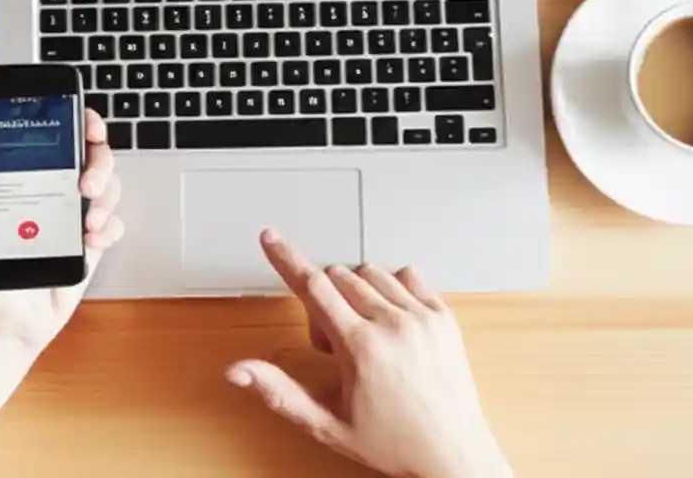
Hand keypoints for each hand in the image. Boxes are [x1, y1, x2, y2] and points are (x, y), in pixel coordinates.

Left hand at [0, 109, 123, 354]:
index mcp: (24, 174)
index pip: (57, 133)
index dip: (77, 119)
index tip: (82, 121)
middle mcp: (52, 189)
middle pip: (94, 155)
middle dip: (100, 160)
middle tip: (84, 182)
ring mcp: (73, 217)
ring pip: (110, 187)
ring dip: (107, 195)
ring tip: (85, 221)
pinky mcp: (88, 247)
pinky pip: (114, 225)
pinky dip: (110, 227)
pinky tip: (90, 239)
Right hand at [226, 231, 511, 477]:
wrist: (452, 454)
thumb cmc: (394, 443)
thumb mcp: (327, 424)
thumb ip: (279, 392)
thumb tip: (240, 373)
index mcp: (360, 348)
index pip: (312, 287)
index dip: (286, 259)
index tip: (272, 239)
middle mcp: (393, 325)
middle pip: (338, 279)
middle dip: (325, 303)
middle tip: (336, 346)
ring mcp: (422, 317)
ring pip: (370, 272)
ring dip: (356, 293)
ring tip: (366, 336)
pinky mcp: (443, 316)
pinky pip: (408, 274)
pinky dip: (391, 288)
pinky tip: (390, 320)